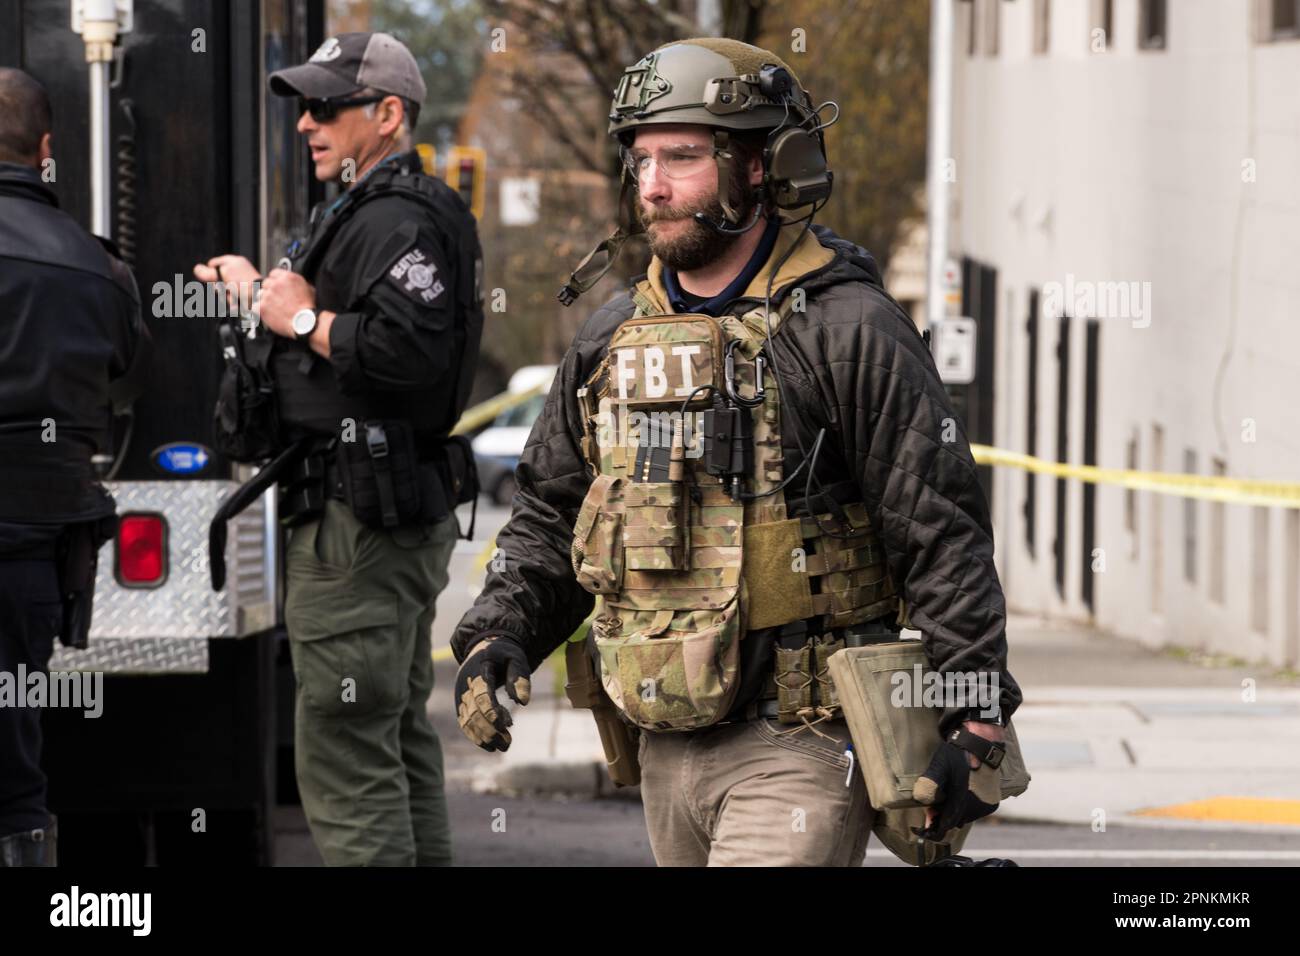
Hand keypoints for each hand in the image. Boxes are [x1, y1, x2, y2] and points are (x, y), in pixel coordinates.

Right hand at [193, 255, 260, 311]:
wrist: (260, 297)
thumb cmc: (245, 284)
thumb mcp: (223, 274)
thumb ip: (208, 272)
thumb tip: (197, 269)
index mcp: (234, 261)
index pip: (213, 264)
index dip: (210, 272)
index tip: (212, 278)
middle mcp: (238, 270)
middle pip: (217, 278)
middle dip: (218, 286)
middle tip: (224, 288)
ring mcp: (241, 281)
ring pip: (224, 289)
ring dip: (225, 294)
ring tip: (233, 294)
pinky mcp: (244, 292)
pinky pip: (232, 296)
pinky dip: (232, 300)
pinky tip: (236, 301)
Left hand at [255, 268, 315, 337]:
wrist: (305, 323)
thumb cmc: (309, 308)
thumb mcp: (309, 289)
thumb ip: (297, 283)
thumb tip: (294, 284)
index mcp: (287, 277)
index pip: (273, 274)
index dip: (275, 281)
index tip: (278, 288)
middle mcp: (276, 284)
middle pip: (265, 283)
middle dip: (270, 291)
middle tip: (277, 300)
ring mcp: (267, 295)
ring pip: (259, 294)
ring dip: (264, 300)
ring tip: (274, 309)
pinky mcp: (262, 306)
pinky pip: (255, 306)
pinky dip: (260, 311)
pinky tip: (269, 314)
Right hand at [454, 636, 531, 751]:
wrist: (485, 648)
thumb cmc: (504, 655)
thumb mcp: (516, 659)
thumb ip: (519, 678)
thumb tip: (523, 702)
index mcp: (480, 669)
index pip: (482, 693)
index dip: (492, 711)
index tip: (506, 725)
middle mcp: (466, 683)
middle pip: (473, 710)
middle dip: (489, 729)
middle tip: (507, 743)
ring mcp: (461, 694)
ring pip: (467, 719)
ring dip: (483, 736)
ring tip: (503, 746)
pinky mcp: (461, 703)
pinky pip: (464, 722)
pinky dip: (475, 736)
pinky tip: (489, 746)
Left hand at [914, 722, 1004, 838]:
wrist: (982, 742)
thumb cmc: (959, 752)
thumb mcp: (940, 765)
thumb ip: (930, 782)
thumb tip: (920, 799)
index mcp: (964, 801)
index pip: (946, 825)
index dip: (933, 826)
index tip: (923, 823)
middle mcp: (977, 807)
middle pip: (955, 821)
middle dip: (942, 815)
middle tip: (933, 803)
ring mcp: (986, 805)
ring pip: (965, 816)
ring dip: (955, 811)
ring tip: (946, 796)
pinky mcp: (993, 802)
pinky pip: (975, 811)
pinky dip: (966, 807)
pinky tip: (959, 794)